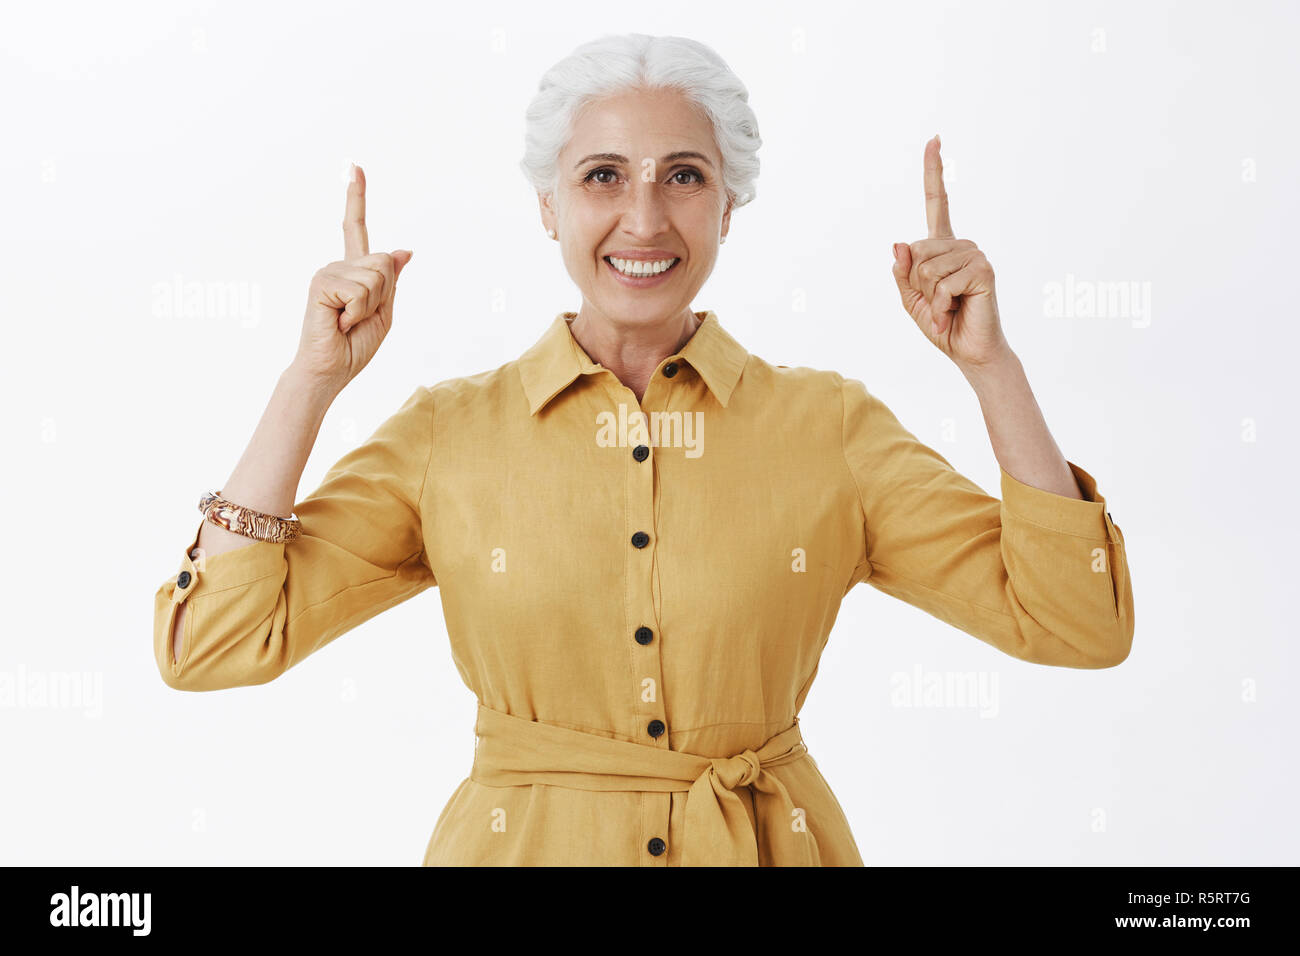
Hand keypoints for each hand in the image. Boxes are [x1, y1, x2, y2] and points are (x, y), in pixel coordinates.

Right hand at [292, 164, 413, 393]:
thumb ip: (391, 281)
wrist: (330, 369)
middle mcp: (338, 265)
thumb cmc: (354, 346)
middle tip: (359, 318)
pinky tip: (340, 322)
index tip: (355, 167)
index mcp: (354, 271)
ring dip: (370, 307)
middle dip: (383, 296)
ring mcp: (327, 272)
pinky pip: (360, 290)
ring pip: (376, 276)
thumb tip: (404, 251)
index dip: (357, 197)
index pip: (356, 228)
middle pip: (385, 262)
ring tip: (348, 321)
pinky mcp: (321, 283)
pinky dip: (357, 312)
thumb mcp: (384, 312)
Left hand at [891, 135, 1010, 371]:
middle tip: (936, 302)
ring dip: (929, 297)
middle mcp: (961, 245)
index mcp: (942, 247)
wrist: (968, 351)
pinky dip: (939, 304)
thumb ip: (902, 272)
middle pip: (916, 251)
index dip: (934, 172)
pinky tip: (951, 312)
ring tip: (945, 308)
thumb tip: (899, 243)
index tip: (934, 139)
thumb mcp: (910, 298)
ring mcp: (975, 255)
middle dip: (916, 283)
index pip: (938, 203)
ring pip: (927, 267)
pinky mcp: (983, 270)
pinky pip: (943, 282)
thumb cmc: (941, 324)